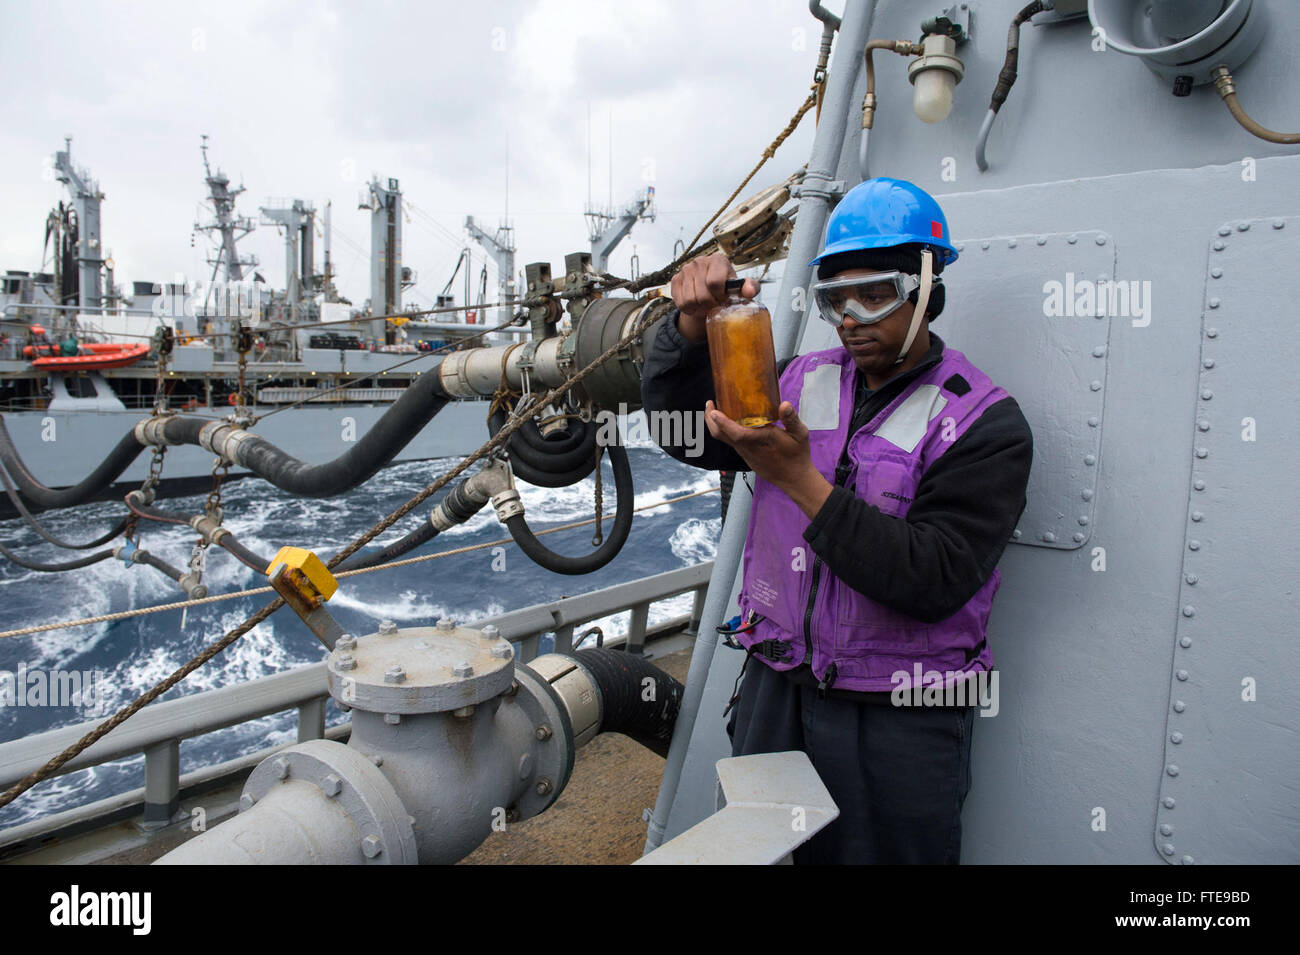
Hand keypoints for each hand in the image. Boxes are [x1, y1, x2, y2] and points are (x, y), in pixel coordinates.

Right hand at [669, 253, 760, 342]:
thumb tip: (750, 292)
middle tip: (715, 304)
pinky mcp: (676, 279)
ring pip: (690, 301)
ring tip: (706, 306)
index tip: (724, 298)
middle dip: (710, 305)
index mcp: (718, 260)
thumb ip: (750, 288)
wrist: (710, 292)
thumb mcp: (741, 289)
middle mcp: (700, 261)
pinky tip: (697, 305)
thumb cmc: (728, 289)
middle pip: (702, 295)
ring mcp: (686, 269)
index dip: (720, 296)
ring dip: (699, 308)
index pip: (715, 282)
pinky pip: (680, 303)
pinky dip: (689, 309)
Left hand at [704, 399, 832, 519]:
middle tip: (710, 403)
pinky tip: (732, 422)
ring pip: (724, 439)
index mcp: (760, 441)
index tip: (713, 410)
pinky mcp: (746, 456)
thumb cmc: (797, 455)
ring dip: (717, 425)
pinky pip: (731, 443)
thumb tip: (784, 404)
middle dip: (710, 420)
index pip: (736, 433)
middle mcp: (748, 448)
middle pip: (721, 435)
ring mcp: (745, 453)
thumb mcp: (800, 434)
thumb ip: (791, 419)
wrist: (794, 478)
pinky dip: (726, 431)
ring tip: (717, 409)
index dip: (722, 422)